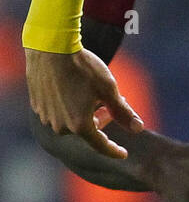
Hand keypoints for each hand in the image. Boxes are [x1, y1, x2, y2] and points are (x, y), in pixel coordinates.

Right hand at [25, 47, 142, 158]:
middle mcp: (61, 126)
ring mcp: (46, 117)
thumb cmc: (83, 68)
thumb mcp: (109, 89)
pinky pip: (57, 112)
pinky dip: (69, 106)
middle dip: (101, 120)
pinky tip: (73, 90)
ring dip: (84, 113)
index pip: (100, 145)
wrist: (50, 48)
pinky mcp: (37, 106)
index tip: (123, 153)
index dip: (114, 150)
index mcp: (80, 125)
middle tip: (110, 105)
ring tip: (91, 93)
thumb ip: (123, 112)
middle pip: (86, 130)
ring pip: (71, 121)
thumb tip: (138, 129)